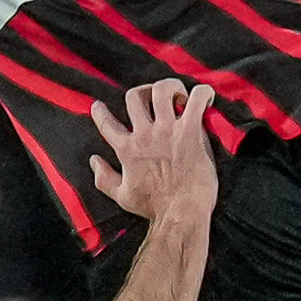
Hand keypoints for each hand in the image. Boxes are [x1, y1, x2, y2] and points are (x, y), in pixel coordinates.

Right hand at [89, 81, 218, 224]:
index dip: (100, 111)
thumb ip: (104, 178)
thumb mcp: (122, 196)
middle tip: (157, 100)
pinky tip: (206, 97)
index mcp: (127, 149)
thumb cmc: (155, 207)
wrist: (181, 213)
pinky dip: (203, 93)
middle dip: (145, 91)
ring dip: (172, 88)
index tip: (99, 106)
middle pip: (135, 96)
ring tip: (180, 97)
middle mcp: (145, 135)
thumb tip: (94, 161)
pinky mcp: (191, 131)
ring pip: (163, 90)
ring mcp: (168, 131)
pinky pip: (197, 99)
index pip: (106, 123)